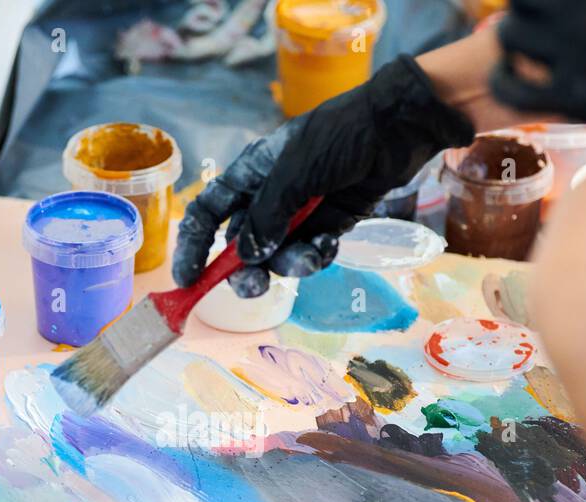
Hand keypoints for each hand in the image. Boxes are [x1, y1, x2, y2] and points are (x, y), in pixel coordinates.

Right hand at [172, 55, 473, 296]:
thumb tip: (247, 256)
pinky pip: (311, 252)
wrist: (396, 129)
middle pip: (242, 245)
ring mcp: (300, 212)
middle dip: (246, 271)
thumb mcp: (294, 172)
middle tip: (255, 289)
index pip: (209, 213)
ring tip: (312, 256)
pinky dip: (317, 255)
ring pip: (278, 255)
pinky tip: (330, 243)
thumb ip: (267, 216)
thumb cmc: (339, 137)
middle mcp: (270, 195)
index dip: (194, 246)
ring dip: (290, 263)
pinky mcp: (329, 224)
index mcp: (251, 173)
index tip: (189, 279)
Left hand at [489, 0, 585, 148]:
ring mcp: (583, 53)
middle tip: (532, 16)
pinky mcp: (576, 97)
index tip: (546, 4)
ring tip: (519, 43)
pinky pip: (513, 86)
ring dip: (510, 36)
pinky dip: (503, 78)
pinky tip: (509, 75)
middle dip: (524, 6)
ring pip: (511, 33)